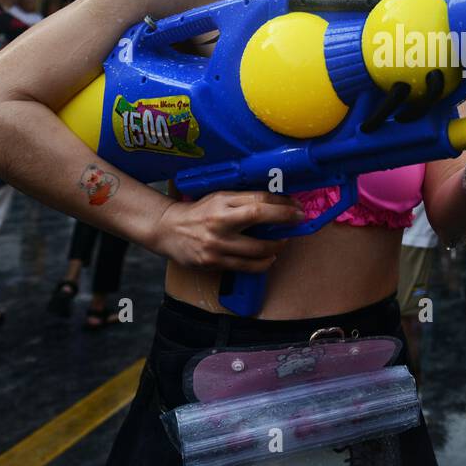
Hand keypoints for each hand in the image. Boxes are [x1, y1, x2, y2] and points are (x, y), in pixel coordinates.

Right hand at [150, 190, 303, 271]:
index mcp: (221, 201)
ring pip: (257, 248)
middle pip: (259, 217)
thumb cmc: (198, 212)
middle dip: (285, 220)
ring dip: (277, 246)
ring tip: (282, 242)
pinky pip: (246, 267)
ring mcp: (216, 244)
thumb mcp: (218, 198)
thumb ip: (243, 201)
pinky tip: (269, 258)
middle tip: (298, 221)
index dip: (281, 203)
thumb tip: (276, 204)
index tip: (296, 207)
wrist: (168, 230)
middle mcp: (219, 221)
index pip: (257, 199)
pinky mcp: (213, 262)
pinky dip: (263, 263)